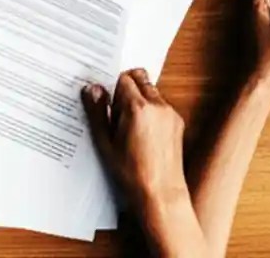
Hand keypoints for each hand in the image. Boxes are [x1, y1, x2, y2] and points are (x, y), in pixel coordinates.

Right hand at [82, 69, 188, 209]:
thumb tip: (91, 89)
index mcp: (138, 108)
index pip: (124, 79)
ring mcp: (170, 113)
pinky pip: (162, 105)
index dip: (112, 86)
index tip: (104, 98)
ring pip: (152, 91)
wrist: (160, 191)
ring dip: (139, 98)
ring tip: (127, 124)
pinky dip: (151, 109)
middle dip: (126, 86)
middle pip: (140, 78)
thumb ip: (98, 113)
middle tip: (114, 108)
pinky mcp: (177, 121)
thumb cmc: (131, 172)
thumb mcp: (106, 143)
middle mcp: (158, 105)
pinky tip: (141, 132)